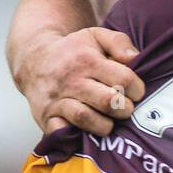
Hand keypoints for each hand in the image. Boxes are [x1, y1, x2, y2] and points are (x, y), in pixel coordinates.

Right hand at [14, 27, 145, 135]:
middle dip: (125, 109)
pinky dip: (76, 136)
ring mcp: (57, 100)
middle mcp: (71, 80)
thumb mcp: (96, 36)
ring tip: (110, 121)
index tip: (136, 92)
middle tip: (125, 108)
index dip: (137, 89)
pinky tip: (87, 132)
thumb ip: (119, 42)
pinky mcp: (45, 117)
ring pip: (86, 118)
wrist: (34, 60)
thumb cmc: (73, 51)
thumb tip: (135, 58)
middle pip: (108, 101)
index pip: (123, 79)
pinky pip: (62, 132)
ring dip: (105, 125)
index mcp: (87, 60)